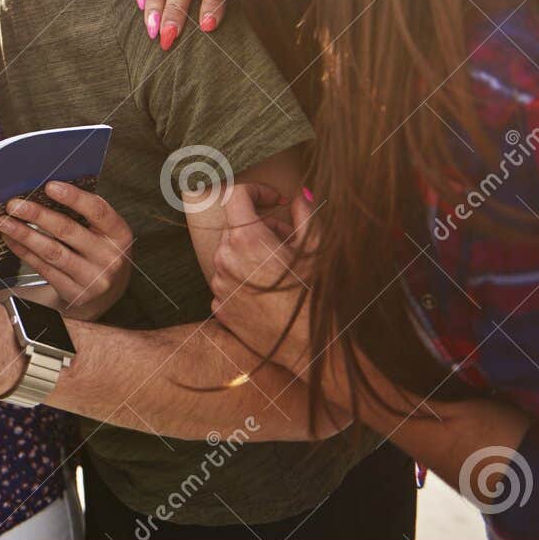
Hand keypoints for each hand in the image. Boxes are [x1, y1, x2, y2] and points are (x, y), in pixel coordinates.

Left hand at [0, 181, 133, 320]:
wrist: (105, 294)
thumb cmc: (99, 252)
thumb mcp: (103, 232)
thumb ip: (84, 214)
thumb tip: (45, 190)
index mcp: (119, 235)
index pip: (98, 211)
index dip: (74, 197)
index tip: (50, 186)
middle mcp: (110, 258)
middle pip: (68, 231)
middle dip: (37, 215)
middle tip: (14, 205)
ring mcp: (92, 279)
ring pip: (52, 252)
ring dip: (24, 234)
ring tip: (4, 222)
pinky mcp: (74, 293)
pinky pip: (44, 269)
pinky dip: (24, 252)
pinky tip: (11, 240)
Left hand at [208, 185, 317, 374]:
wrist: (313, 348)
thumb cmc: (319, 296)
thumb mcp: (318, 249)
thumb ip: (306, 214)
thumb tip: (301, 195)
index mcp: (246, 239)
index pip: (237, 196)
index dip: (258, 191)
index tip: (276, 201)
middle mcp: (224, 260)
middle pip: (235, 226)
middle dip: (261, 226)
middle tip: (289, 241)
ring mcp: (219, 286)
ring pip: (230, 254)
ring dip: (252, 253)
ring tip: (282, 269)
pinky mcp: (219, 308)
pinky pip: (228, 281)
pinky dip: (244, 279)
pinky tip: (269, 291)